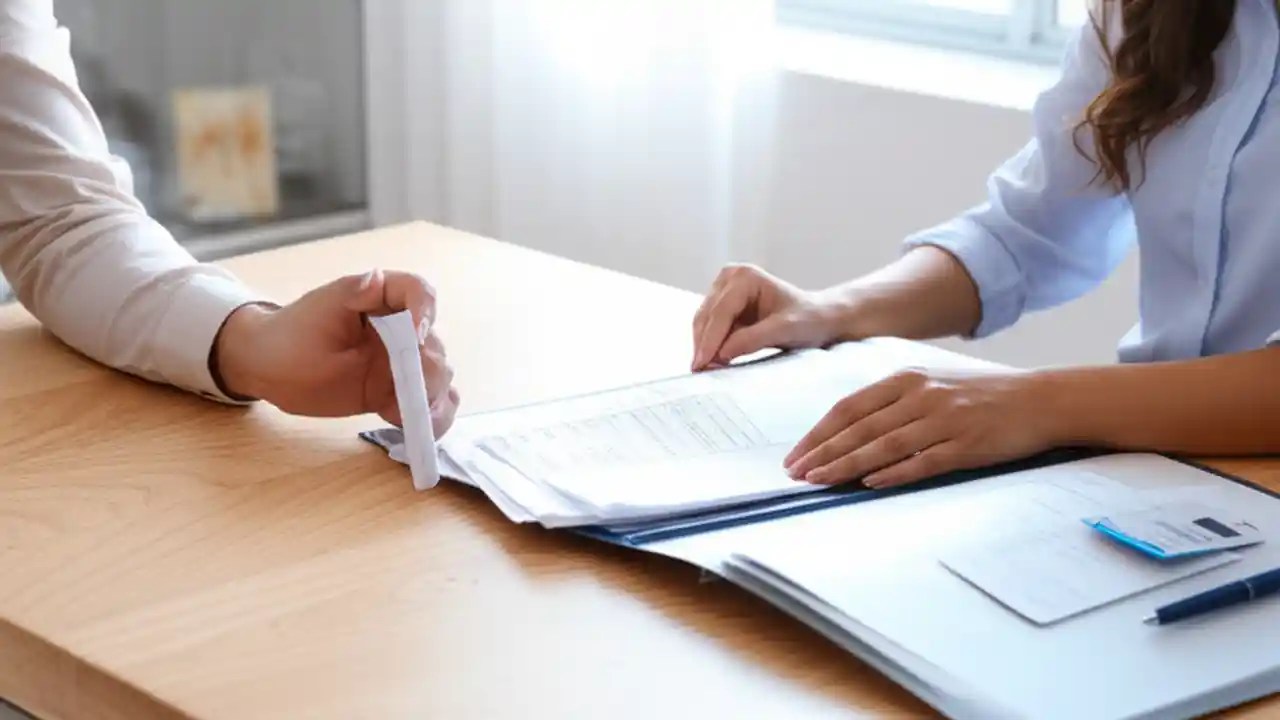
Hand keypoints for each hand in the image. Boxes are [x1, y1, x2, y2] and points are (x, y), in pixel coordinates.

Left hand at [213, 269, 459, 435]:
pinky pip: (431, 404)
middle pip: (435, 344)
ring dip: (433, 398)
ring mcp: (400, 364)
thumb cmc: (290, 335)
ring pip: (439, 378)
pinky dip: (435, 418)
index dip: (426, 312)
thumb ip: (351, 293)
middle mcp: (400, 330)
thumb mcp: (319, 309)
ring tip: (412, 418)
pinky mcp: (396, 392)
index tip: (415, 338)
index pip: (419, 293)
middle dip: (428, 370)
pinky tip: (421, 431)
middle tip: (407, 391)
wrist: (270, 370)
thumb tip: (376, 278)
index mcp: (383, 299)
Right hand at [691, 264, 842, 370]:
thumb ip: (753, 339)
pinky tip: (712, 363)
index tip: (702, 364)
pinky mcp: (724, 307)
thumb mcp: (785, 330)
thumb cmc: (808, 320)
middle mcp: (730, 278)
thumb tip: (721, 353)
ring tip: (704, 371)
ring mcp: (724, 291)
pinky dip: (710, 346)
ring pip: (704, 323)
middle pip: (707, 316)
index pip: (721, 312)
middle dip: (704, 345)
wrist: (819, 318)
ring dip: (704, 347)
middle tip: (700, 372)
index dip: (710, 339)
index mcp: (745, 277)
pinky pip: (710, 329)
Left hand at [783, 368, 1059, 488]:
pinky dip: (894, 473)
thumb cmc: (980, 397)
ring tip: (820, 481)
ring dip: (848, 465)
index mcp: (907, 379)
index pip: (849, 407)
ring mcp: (944, 419)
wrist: (1040, 400)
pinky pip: (923, 461)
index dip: (819, 432)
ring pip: (884, 445)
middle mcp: (921, 395)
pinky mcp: (966, 444)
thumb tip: (849, 431)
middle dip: (823, 452)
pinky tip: (870, 485)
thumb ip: (893, 404)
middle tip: (796, 473)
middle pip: (860, 427)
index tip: (795, 454)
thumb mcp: (932, 386)